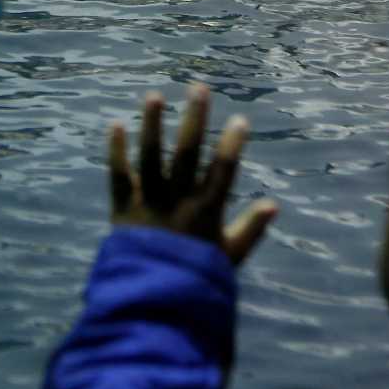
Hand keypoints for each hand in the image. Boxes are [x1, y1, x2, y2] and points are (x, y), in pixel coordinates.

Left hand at [110, 84, 276, 267]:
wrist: (153, 301)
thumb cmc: (196, 279)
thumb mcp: (229, 257)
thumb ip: (250, 229)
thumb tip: (274, 204)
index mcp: (206, 212)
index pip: (222, 171)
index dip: (232, 145)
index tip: (239, 119)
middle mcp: (177, 201)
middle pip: (186, 153)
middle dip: (194, 118)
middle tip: (199, 88)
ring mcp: (148, 202)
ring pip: (150, 156)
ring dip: (152, 124)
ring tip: (154, 95)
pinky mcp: (123, 208)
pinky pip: (118, 175)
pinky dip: (116, 151)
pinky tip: (115, 124)